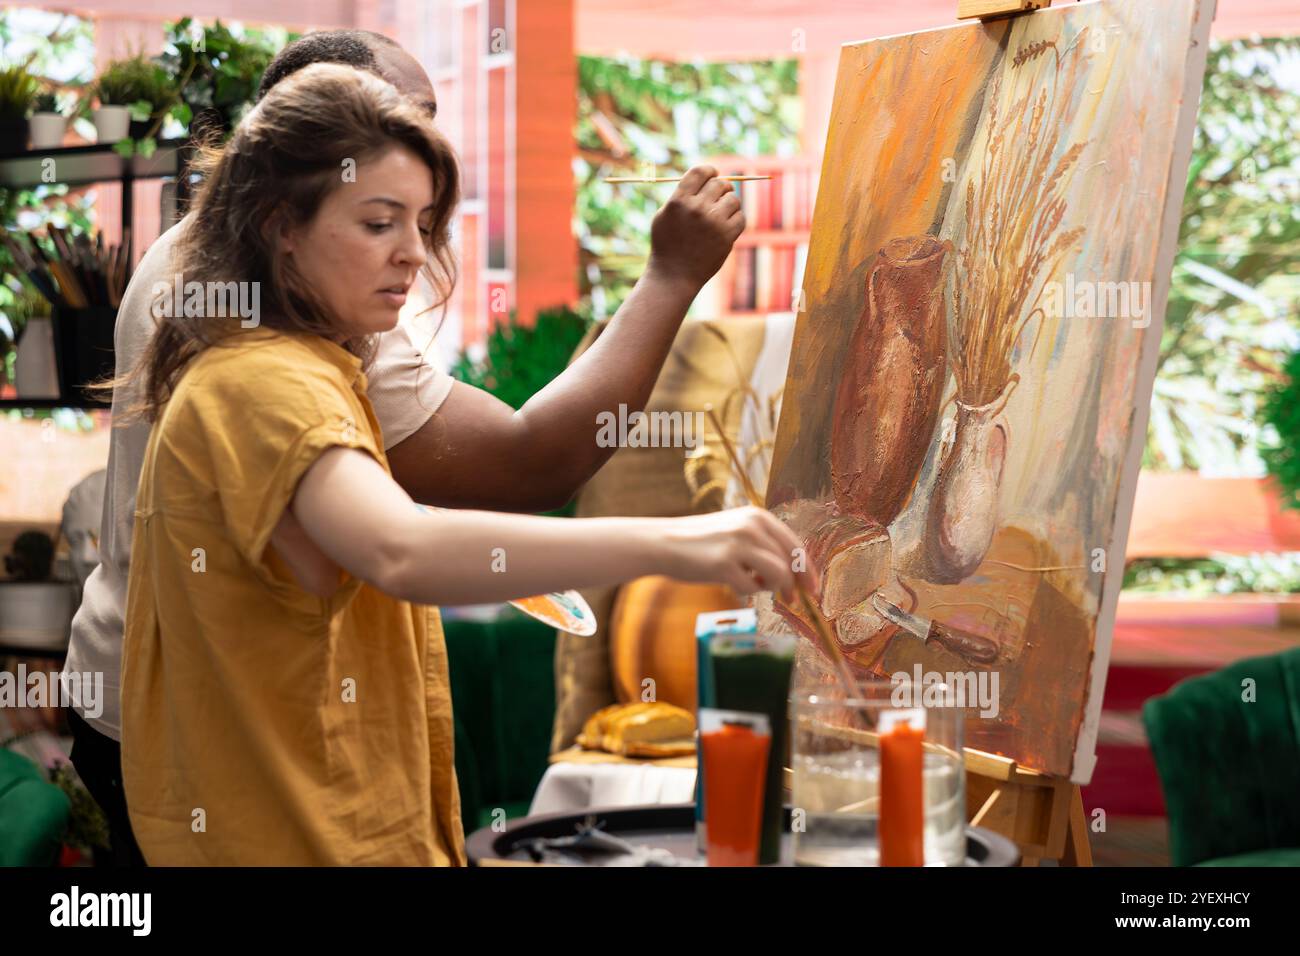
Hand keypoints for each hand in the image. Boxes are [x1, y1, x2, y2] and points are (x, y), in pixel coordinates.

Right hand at [646, 165, 744, 287]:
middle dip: (721, 188)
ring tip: (721, 215)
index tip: (713, 174)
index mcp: (679, 200)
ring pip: (733, 199)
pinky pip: (741, 217)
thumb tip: (705, 178)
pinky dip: (735, 220)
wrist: (674, 275)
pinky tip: (726, 227)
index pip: (700, 171)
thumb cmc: (667, 244)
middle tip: (719, 196)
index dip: (709, 171)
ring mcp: (713, 222)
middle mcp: (696, 208)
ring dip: (729, 205)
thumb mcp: (664, 215)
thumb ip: (682, 195)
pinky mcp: (726, 236)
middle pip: (719, 183)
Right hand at [653, 506, 819, 599]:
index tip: (813, 588)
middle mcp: (751, 526)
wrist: (664, 543)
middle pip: (790, 562)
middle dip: (794, 585)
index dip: (808, 569)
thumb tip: (796, 573)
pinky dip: (746, 591)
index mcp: (758, 516)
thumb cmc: (703, 542)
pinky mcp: (723, 564)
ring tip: (754, 586)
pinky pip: (750, 588)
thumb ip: (764, 545)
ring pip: (778, 575)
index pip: (795, 545)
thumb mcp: (737, 531)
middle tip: (792, 601)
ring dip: (771, 588)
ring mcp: (738, 544)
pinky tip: (731, 583)